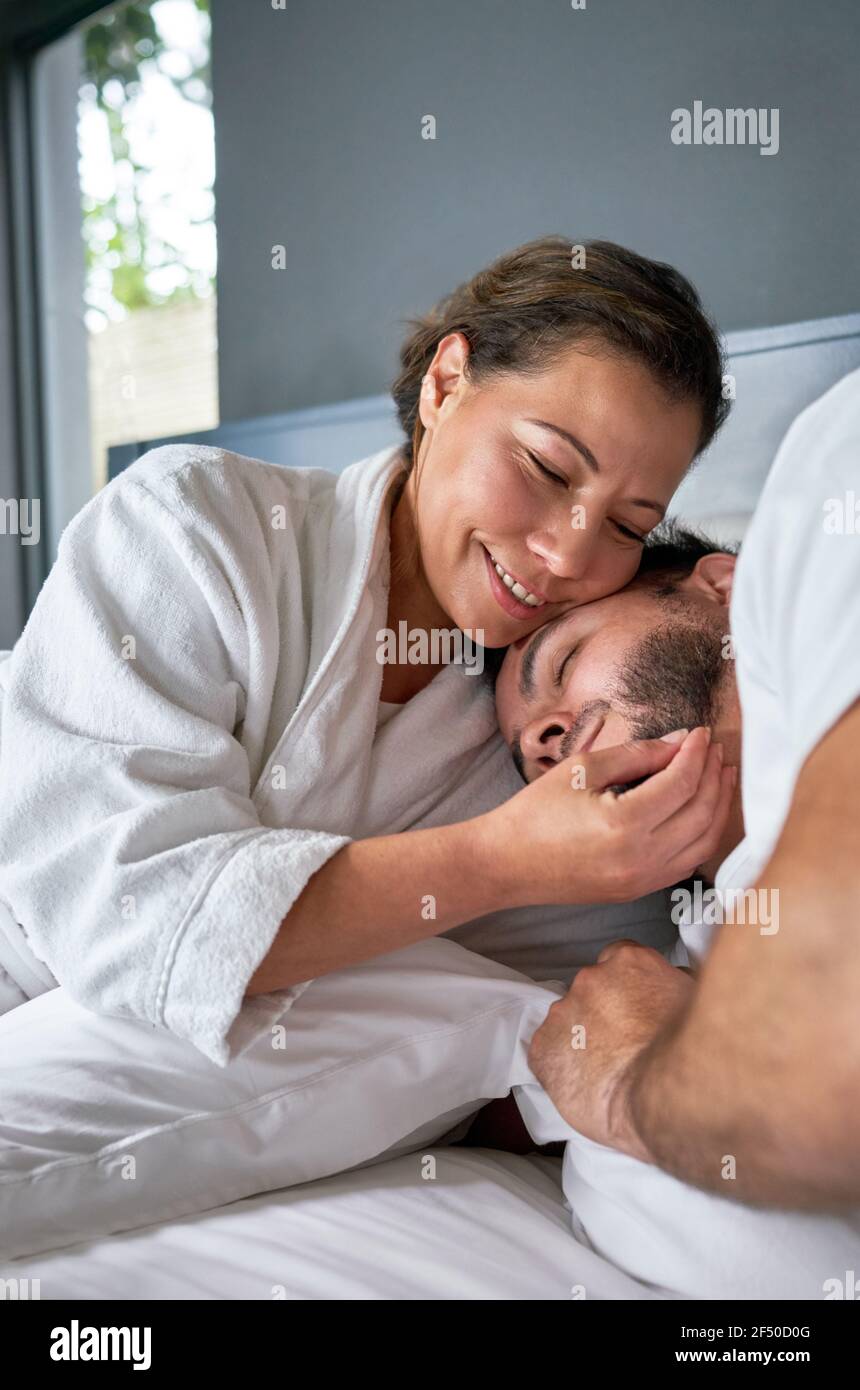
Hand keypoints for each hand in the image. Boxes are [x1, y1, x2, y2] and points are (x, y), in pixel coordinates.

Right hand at [485, 726, 733, 906]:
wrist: (507, 864)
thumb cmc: (536, 812)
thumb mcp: (583, 769)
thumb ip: (637, 754)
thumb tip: (680, 744)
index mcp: (624, 825)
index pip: (681, 782)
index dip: (697, 753)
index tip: (701, 733)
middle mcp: (641, 858)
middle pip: (702, 812)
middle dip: (714, 776)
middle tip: (715, 750)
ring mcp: (643, 881)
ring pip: (704, 842)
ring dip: (718, 806)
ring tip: (721, 777)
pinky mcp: (640, 891)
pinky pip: (688, 863)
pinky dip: (703, 835)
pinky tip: (703, 812)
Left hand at [527, 940, 693, 1158]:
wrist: (666, 1099)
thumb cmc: (694, 1052)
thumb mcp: (697, 1001)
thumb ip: (676, 983)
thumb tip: (674, 979)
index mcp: (628, 961)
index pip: (618, 960)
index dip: (626, 986)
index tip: (634, 1009)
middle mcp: (590, 979)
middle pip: (591, 990)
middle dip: (604, 1013)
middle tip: (625, 1045)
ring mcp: (563, 1013)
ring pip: (568, 1022)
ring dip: (582, 1039)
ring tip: (608, 1071)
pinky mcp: (543, 1049)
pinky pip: (548, 1053)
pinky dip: (562, 1066)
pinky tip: (586, 1084)